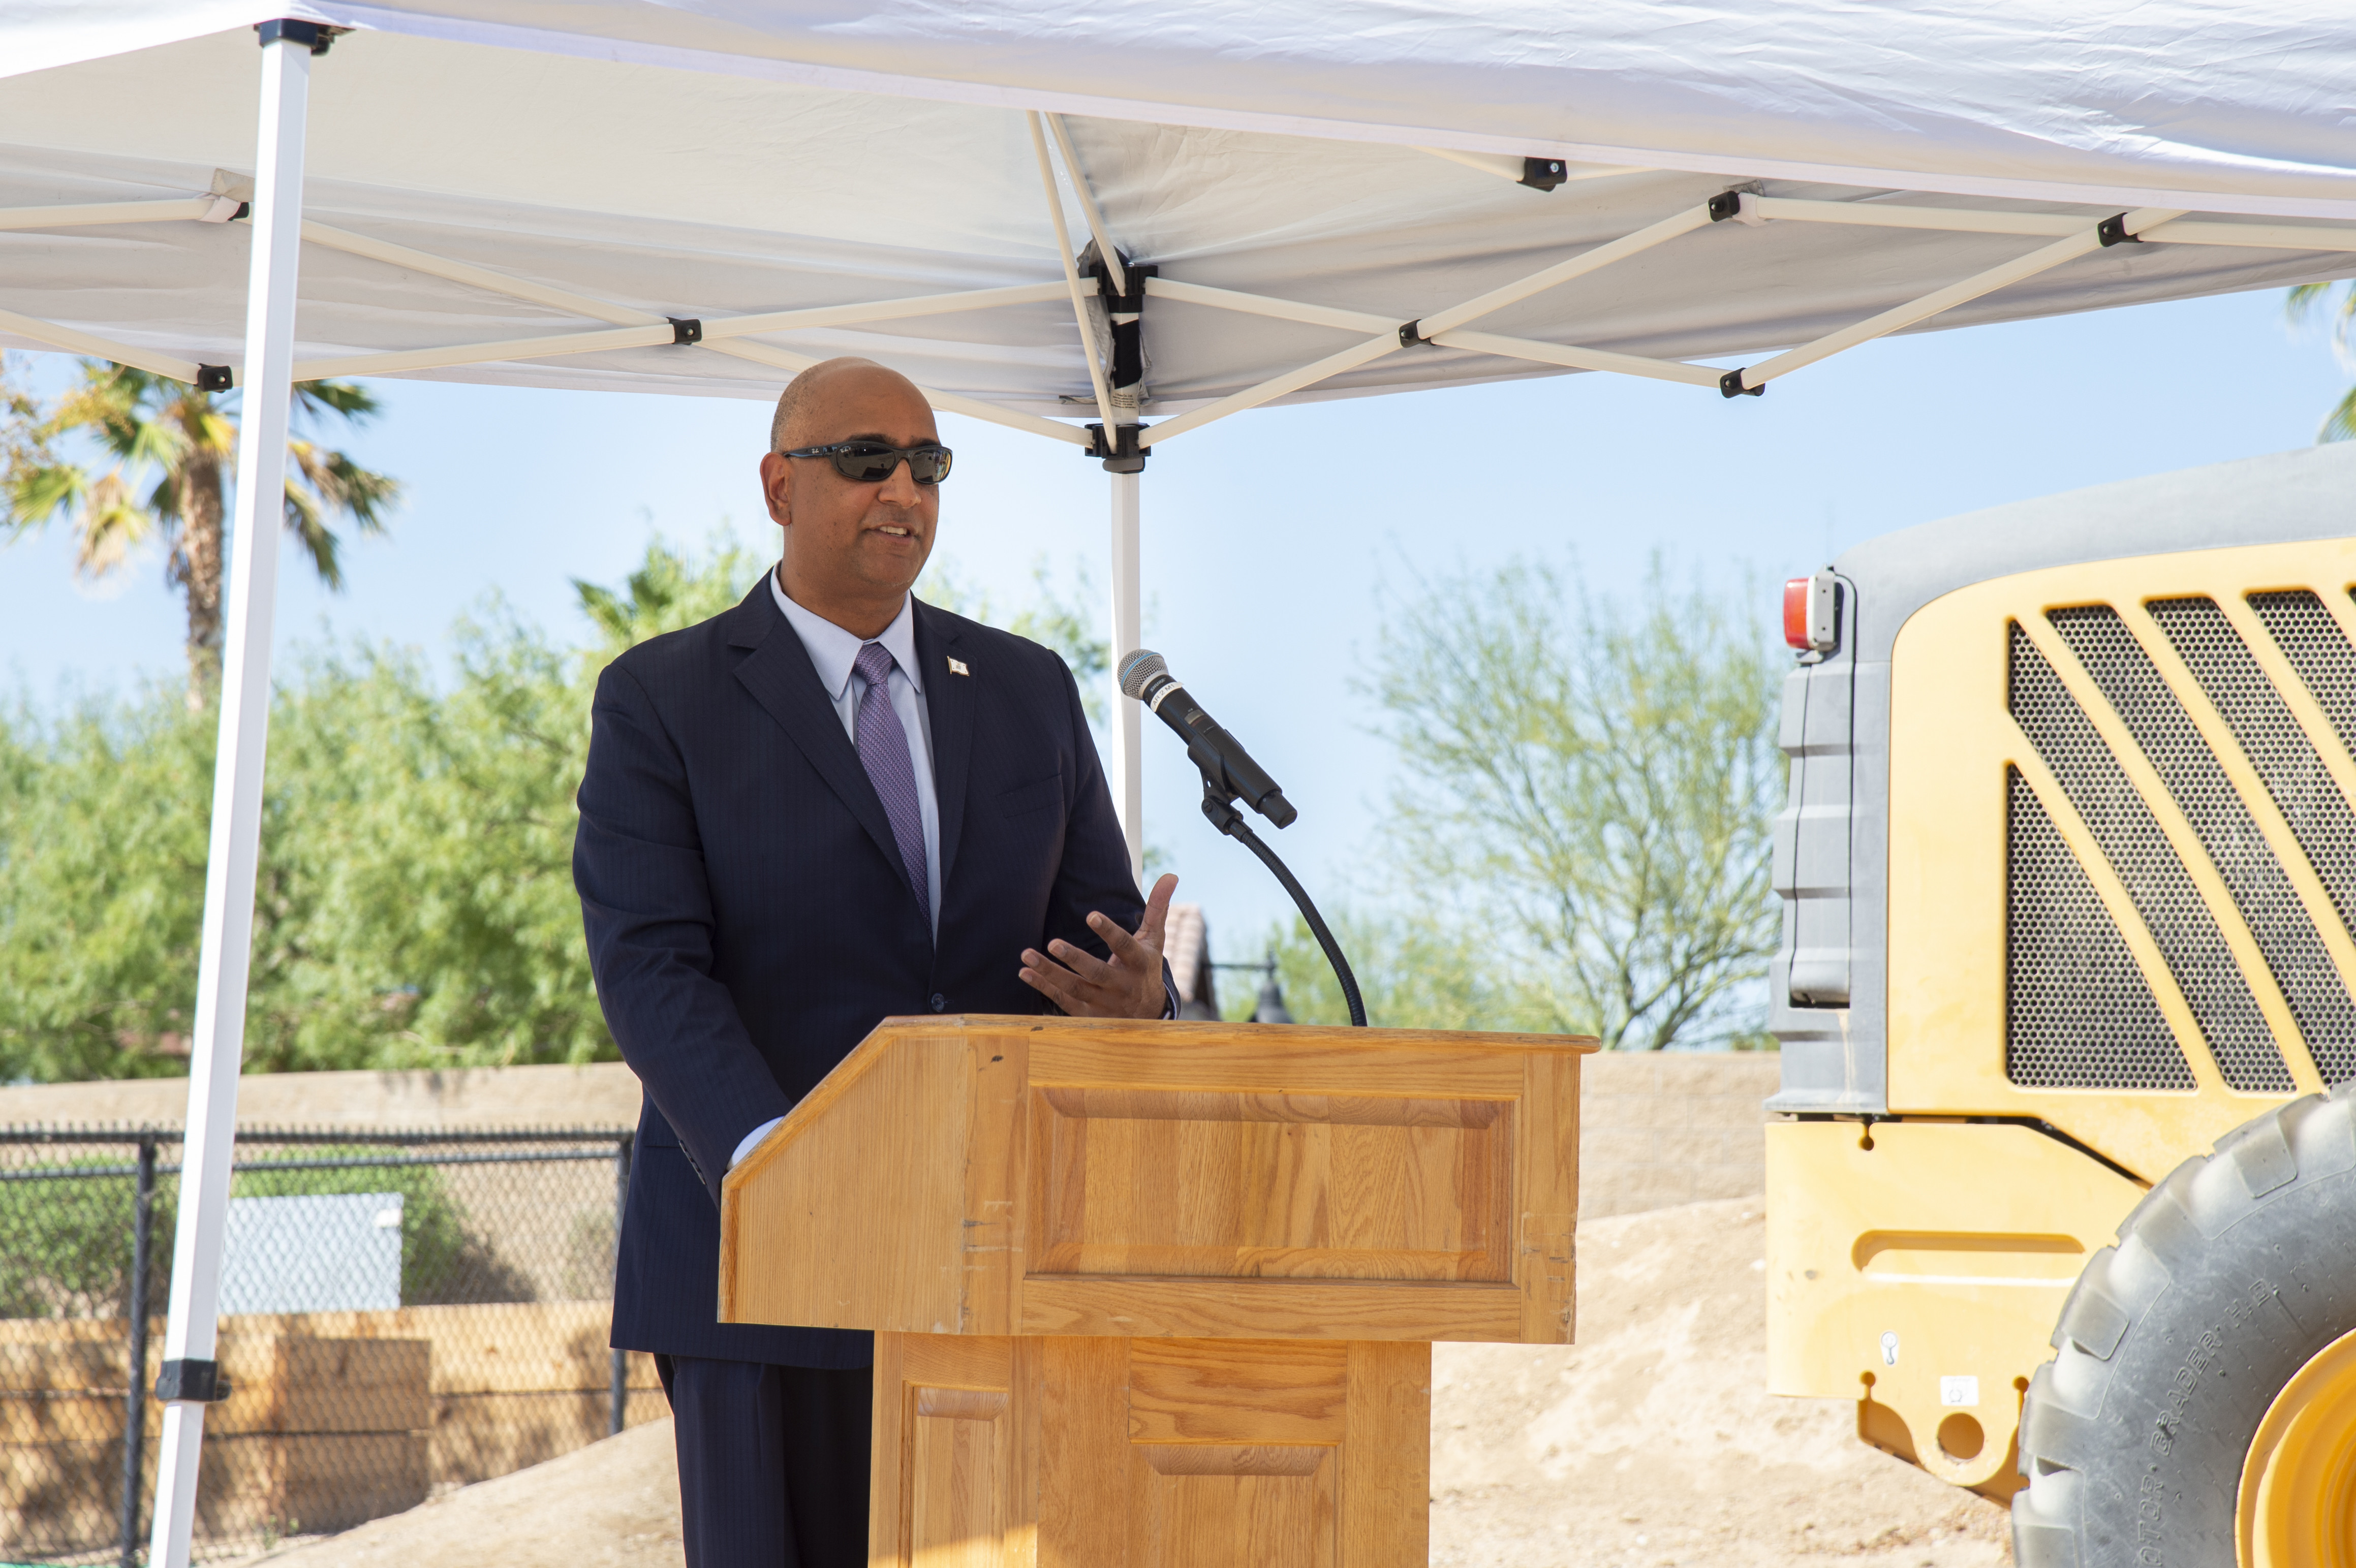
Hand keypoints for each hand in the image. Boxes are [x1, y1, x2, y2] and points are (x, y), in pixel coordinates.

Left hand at [1018, 874, 1177, 1018]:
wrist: (1148, 1015)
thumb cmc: (1145, 967)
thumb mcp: (1155, 940)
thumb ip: (1157, 908)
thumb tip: (1171, 875)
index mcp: (1139, 963)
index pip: (1124, 946)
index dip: (1108, 931)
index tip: (1090, 915)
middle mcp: (1122, 986)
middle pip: (1097, 973)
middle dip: (1075, 959)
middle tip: (1053, 943)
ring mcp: (1104, 1003)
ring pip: (1075, 989)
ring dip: (1050, 973)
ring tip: (1027, 956)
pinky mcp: (1088, 1015)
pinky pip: (1063, 1001)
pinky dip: (1043, 987)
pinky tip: (1025, 973)